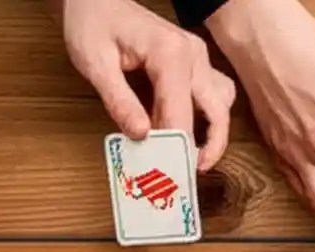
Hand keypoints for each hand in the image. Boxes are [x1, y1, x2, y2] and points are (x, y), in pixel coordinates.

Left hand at [56, 0, 234, 169]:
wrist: (95, 0)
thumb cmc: (92, 23)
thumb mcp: (95, 63)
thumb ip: (119, 101)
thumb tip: (140, 135)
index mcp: (170, 54)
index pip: (181, 111)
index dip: (176, 145)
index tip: (169, 171)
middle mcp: (192, 55)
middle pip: (216, 110)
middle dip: (209, 146)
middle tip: (191, 171)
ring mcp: (198, 57)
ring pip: (222, 102)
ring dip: (214, 132)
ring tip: (195, 157)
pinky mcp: (195, 61)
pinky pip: (214, 93)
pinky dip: (209, 117)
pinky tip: (191, 132)